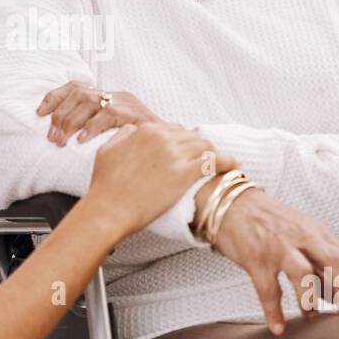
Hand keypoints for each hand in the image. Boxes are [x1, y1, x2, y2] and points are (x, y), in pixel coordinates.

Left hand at [37, 81, 161, 144]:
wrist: (173, 144)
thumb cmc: (139, 144)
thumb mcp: (113, 132)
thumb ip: (93, 128)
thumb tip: (62, 136)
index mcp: (109, 96)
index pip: (76, 87)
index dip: (55, 97)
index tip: (39, 112)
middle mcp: (115, 95)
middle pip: (78, 94)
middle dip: (59, 115)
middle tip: (51, 137)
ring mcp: (125, 102)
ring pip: (89, 101)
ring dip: (70, 122)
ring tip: (60, 141)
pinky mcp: (134, 113)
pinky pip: (107, 115)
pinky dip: (91, 127)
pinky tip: (82, 140)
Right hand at [86, 122, 234, 239]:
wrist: (108, 209)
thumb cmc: (104, 185)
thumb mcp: (107, 150)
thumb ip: (123, 135)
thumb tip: (133, 130)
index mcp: (146, 130)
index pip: (174, 129)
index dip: (183, 140)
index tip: (189, 149)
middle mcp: (162, 138)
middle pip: (192, 136)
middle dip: (201, 146)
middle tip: (209, 156)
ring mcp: (174, 155)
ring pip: (205, 146)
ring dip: (216, 153)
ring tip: (225, 162)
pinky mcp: (184, 174)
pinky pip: (214, 162)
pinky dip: (226, 162)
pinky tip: (234, 167)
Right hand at [206, 187, 338, 334]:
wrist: (232, 204)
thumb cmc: (269, 220)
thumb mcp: (301, 229)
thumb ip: (318, 255)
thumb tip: (334, 289)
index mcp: (316, 232)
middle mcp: (301, 238)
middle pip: (334, 263)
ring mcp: (278, 248)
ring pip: (304, 275)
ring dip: (311, 300)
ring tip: (310, 316)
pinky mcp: (256, 259)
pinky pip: (268, 291)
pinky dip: (274, 313)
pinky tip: (278, 327)